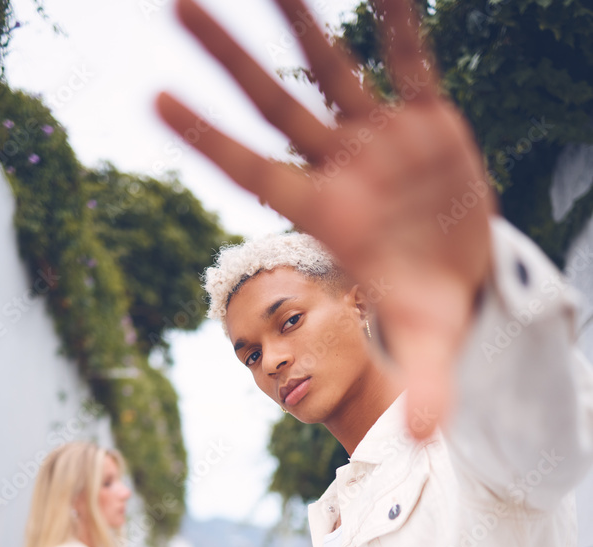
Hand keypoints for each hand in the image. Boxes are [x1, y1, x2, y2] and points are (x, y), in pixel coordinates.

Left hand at [157, 0, 494, 437]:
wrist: (461, 270)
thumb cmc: (426, 305)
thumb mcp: (429, 342)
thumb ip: (427, 383)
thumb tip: (429, 436)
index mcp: (325, 217)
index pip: (252, 171)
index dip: (207, 138)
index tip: (152, 101)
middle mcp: (342, 170)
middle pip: (273, 106)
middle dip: (227, 60)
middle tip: (174, 4)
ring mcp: (380, 141)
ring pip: (330, 72)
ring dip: (300, 23)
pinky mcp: (427, 122)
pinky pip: (411, 62)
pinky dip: (400, 23)